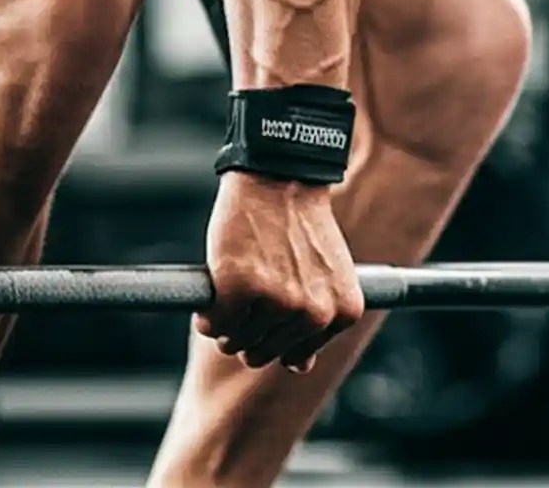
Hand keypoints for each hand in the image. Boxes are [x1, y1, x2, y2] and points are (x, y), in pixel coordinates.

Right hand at [198, 172, 364, 372]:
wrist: (283, 181)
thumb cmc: (301, 228)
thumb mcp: (328, 278)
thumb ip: (319, 323)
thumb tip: (300, 367)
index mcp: (342, 314)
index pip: (295, 357)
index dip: (276, 332)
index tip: (274, 303)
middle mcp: (314, 313)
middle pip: (261, 354)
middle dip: (248, 331)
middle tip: (252, 293)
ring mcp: (278, 302)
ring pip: (234, 342)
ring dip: (227, 320)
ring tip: (239, 283)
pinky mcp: (240, 289)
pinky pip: (213, 324)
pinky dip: (207, 312)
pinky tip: (219, 285)